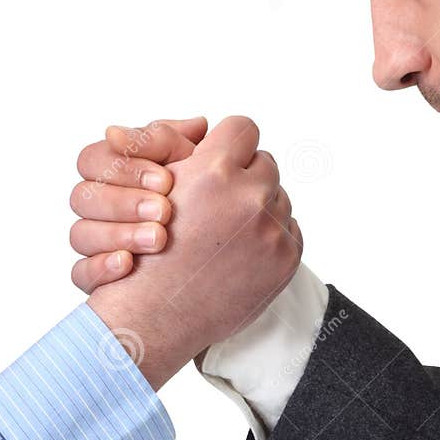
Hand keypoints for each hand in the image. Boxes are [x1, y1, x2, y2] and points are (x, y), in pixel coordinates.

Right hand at [69, 117, 208, 292]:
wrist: (214, 252)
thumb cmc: (198, 200)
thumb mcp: (194, 167)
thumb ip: (187, 146)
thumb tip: (196, 124)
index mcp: (111, 170)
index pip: (94, 159)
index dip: (126, 168)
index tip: (166, 180)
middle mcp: (97, 204)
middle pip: (82, 196)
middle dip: (125, 202)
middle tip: (164, 211)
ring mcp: (93, 240)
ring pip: (80, 234)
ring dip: (120, 234)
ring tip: (159, 239)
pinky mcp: (94, 275)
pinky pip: (81, 273)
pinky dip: (102, 268)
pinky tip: (128, 264)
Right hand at [86, 116, 302, 389]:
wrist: (159, 315)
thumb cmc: (149, 253)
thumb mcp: (157, 190)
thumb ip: (187, 155)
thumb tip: (205, 124)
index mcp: (214, 171)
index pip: (243, 129)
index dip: (230, 143)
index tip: (223, 158)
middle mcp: (249, 196)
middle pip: (265, 164)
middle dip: (246, 178)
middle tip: (222, 202)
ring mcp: (272, 228)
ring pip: (278, 197)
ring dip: (259, 208)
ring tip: (228, 232)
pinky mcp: (287, 257)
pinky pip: (290, 228)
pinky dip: (270, 236)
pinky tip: (241, 251)